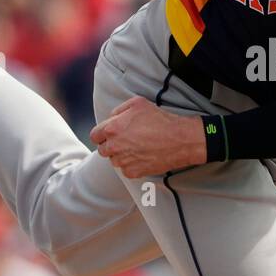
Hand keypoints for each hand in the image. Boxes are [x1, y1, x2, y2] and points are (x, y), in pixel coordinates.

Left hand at [89, 96, 207, 178]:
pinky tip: (143, 156)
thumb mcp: (138, 103)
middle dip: (112, 145)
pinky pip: (126, 170)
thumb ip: (119, 110)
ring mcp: (123, 161)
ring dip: (122, 155)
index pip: (95, 135)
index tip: (109, 135)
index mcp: (113, 128)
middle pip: (103, 150)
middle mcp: (115, 146)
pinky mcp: (133, 172)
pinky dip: (132, 165)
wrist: (180, 140)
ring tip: (138, 148)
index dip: (102, 134)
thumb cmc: (161, 120)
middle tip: (127, 141)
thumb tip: (111, 118)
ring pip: (114, 161)